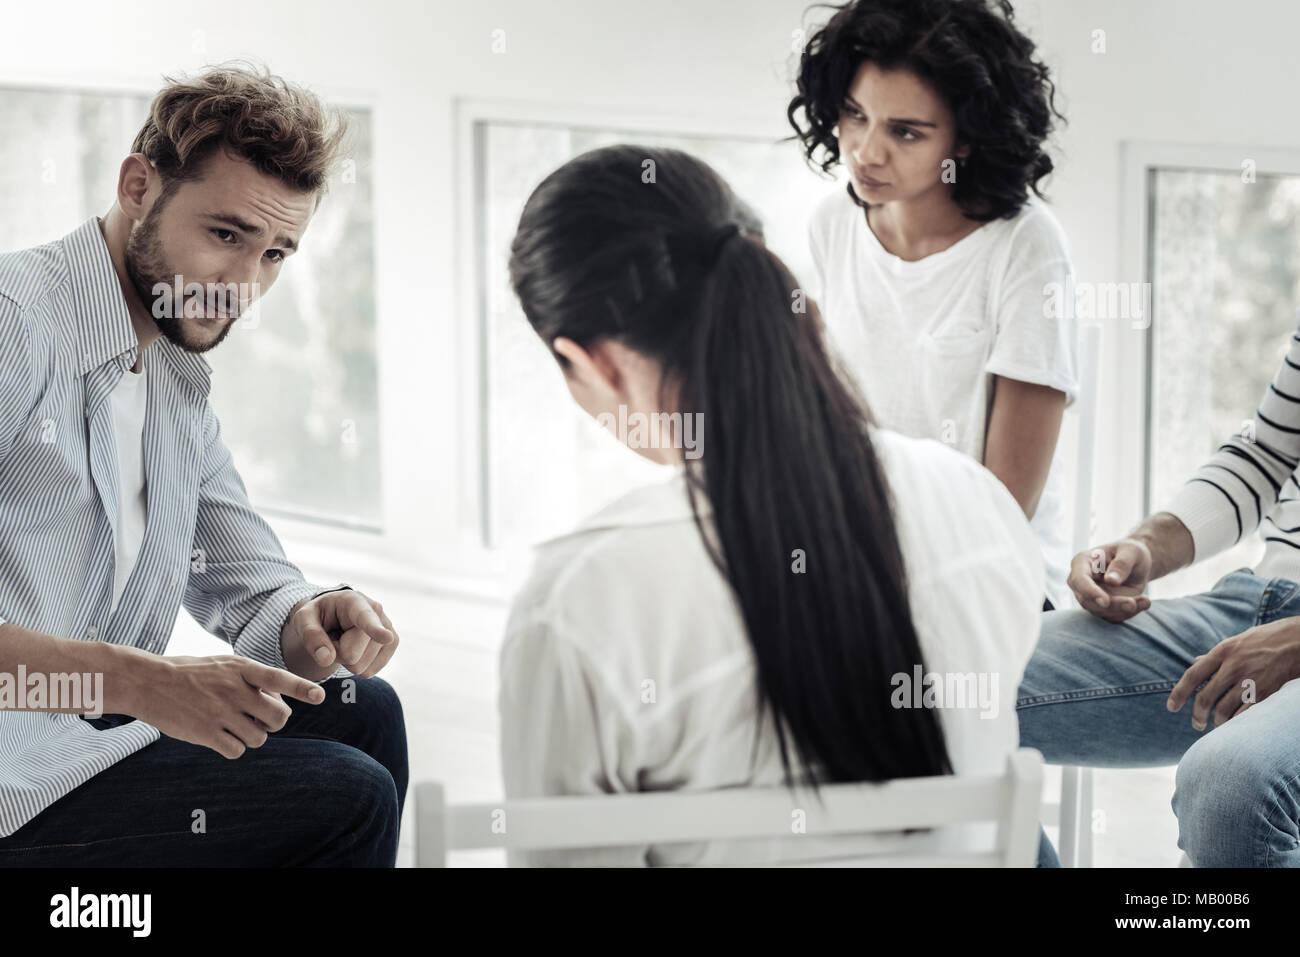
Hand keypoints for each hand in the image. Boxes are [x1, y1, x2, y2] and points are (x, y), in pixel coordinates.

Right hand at [136, 655, 325, 758]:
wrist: (148, 682)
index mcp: (242, 669)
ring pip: (259, 738)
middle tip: (260, 718)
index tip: (319, 696)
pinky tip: (220, 737)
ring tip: (233, 725)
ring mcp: (221, 713)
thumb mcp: (224, 663)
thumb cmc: (191, 672)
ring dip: (251, 736)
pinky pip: (237, 751)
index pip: (279, 678)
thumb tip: (280, 703)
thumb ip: (253, 678)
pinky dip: (233, 748)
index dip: (301, 688)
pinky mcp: (206, 733)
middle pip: (278, 718)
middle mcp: (235, 690)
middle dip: (274, 722)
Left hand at [287, 588, 397, 677]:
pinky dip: (357, 667)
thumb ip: (311, 636)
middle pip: (352, 655)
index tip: (386, 637)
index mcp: (353, 601)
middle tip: (333, 637)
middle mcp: (377, 612)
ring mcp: (388, 629)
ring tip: (344, 640)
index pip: (364, 618)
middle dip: (337, 653)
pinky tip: (355, 649)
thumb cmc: (318, 615)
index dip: (375, 629)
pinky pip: (370, 672)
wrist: (334, 614)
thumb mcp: (304, 620)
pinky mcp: (392, 644)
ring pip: (361, 667)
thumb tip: (326, 659)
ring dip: (346, 660)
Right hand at [1067, 538, 1153, 621]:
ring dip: (1123, 610)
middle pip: (1088, 600)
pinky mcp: (1101, 608)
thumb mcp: (1131, 552)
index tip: (1105, 601)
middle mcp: (1081, 582)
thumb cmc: (1130, 552)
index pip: (1079, 580)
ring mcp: (1090, 596)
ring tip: (1145, 601)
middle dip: (1112, 605)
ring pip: (1101, 611)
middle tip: (1133, 603)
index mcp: (1082, 562)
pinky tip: (1144, 602)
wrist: (1137, 564)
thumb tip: (1111, 581)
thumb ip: (1122, 564)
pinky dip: (1129, 613)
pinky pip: (1113, 616)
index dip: (1090, 592)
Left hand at [1166, 616, 1299, 730]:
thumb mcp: (1236, 642)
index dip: (1179, 693)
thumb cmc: (1264, 640)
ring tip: (1214, 727)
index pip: (1193, 675)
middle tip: (1196, 724)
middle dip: (1198, 715)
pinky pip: (1244, 714)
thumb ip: (1216, 655)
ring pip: (1224, 709)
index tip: (1171, 707)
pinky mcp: (1265, 692)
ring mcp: (1250, 680)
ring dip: (1216, 723)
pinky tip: (1233, 727)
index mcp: (1222, 651)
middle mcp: (1233, 666)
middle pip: (1206, 697)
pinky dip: (1235, 723)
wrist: (1297, 642)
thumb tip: (1196, 663)